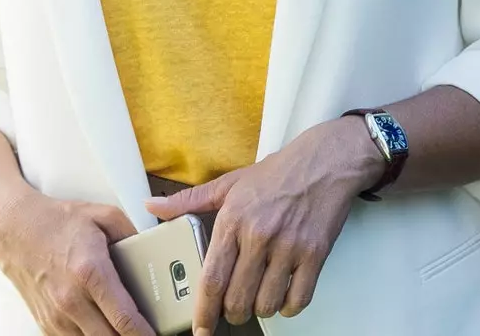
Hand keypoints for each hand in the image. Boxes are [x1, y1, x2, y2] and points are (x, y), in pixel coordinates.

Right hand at [0, 188, 152, 335]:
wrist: (15, 230)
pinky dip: (89, 335)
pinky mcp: (45, 322)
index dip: (143, 332)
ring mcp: (55, 315)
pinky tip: (101, 324)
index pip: (123, 316)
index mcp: (91, 271)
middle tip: (145, 329)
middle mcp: (71, 299)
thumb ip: (132, 234)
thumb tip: (151, 253)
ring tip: (123, 326)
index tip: (156, 334)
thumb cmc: (59, 221)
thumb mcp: (105, 215)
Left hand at [147, 118, 377, 334]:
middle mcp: (260, 235)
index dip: (203, 312)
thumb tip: (151, 207)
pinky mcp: (316, 253)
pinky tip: (285, 294)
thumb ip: (189, 200)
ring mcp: (290, 245)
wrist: (328, 159)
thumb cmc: (280, 172)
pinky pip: (298, 299)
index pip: (212, 279)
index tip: (200, 328)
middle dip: (232, 313)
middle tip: (234, 308)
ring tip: (260, 296)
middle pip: (237, 299)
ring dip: (261, 309)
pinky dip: (289, 306)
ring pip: (266, 304)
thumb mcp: (231, 182)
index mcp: (234, 219)